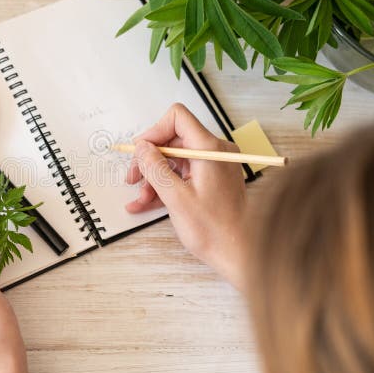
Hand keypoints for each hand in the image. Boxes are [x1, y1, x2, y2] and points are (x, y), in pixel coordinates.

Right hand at [126, 104, 247, 288]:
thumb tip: (141, 148)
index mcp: (209, 149)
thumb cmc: (214, 229)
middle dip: (149, 160)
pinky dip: (165, 186)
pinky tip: (145, 203)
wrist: (241, 254)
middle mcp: (214, 152)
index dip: (154, 132)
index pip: (177, 118)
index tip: (140, 153)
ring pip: (174, 161)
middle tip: (132, 179)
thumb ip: (155, 168)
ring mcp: (213, 166)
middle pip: (172, 141)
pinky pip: (182, 175)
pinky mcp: (211, 181)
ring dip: (153, 177)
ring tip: (140, 199)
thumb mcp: (176, 197)